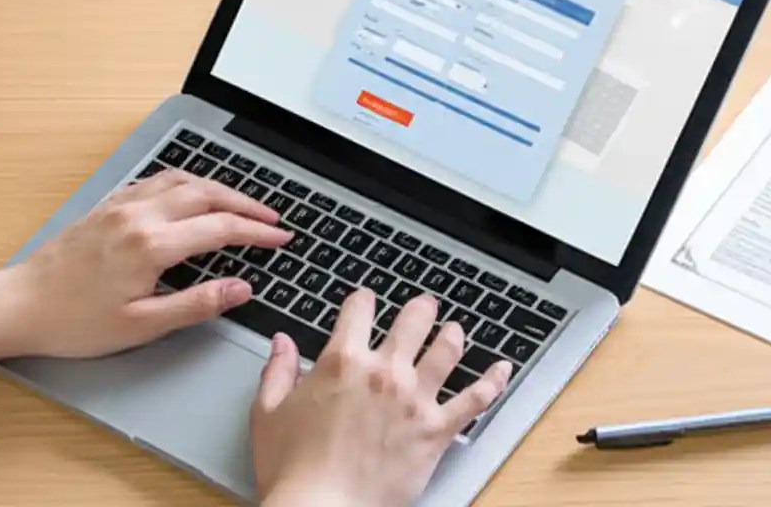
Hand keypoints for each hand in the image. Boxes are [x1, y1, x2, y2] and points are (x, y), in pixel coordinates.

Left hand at [3, 169, 290, 357]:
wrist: (19, 305)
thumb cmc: (75, 322)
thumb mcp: (142, 325)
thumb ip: (197, 304)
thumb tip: (240, 288)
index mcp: (151, 246)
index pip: (221, 228)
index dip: (258, 233)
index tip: (282, 239)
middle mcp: (139, 216)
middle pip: (208, 195)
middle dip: (247, 205)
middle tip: (273, 220)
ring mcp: (122, 206)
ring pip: (184, 181)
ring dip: (220, 188)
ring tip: (242, 204)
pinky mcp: (107, 206)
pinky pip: (157, 181)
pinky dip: (187, 183)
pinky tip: (194, 194)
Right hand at [251, 290, 512, 506]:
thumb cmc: (292, 470)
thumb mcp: (268, 413)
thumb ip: (277, 372)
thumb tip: (281, 343)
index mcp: (343, 361)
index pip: (359, 309)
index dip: (362, 300)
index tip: (365, 302)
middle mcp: (384, 372)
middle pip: (413, 320)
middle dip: (420, 309)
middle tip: (423, 307)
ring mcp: (415, 399)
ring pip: (447, 349)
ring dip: (452, 334)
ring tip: (454, 329)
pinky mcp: (436, 430)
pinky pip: (476, 398)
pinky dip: (493, 380)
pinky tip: (503, 368)